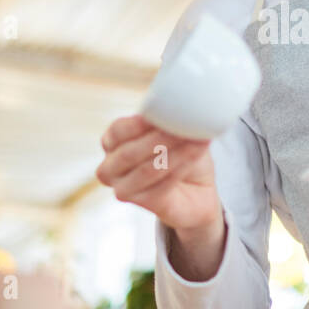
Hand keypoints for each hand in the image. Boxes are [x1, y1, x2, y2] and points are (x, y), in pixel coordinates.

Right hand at [96, 115, 220, 234]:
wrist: (198, 190)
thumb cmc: (182, 153)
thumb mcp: (176, 131)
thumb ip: (170, 119)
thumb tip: (182, 105)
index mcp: (113, 141)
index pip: (117, 131)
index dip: (138, 123)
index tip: (160, 113)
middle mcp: (111, 167)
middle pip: (129, 153)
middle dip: (158, 139)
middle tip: (184, 128)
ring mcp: (123, 188)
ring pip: (145, 171)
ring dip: (174, 155)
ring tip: (196, 142)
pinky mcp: (142, 204)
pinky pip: (160, 187)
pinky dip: (180, 170)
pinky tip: (194, 158)